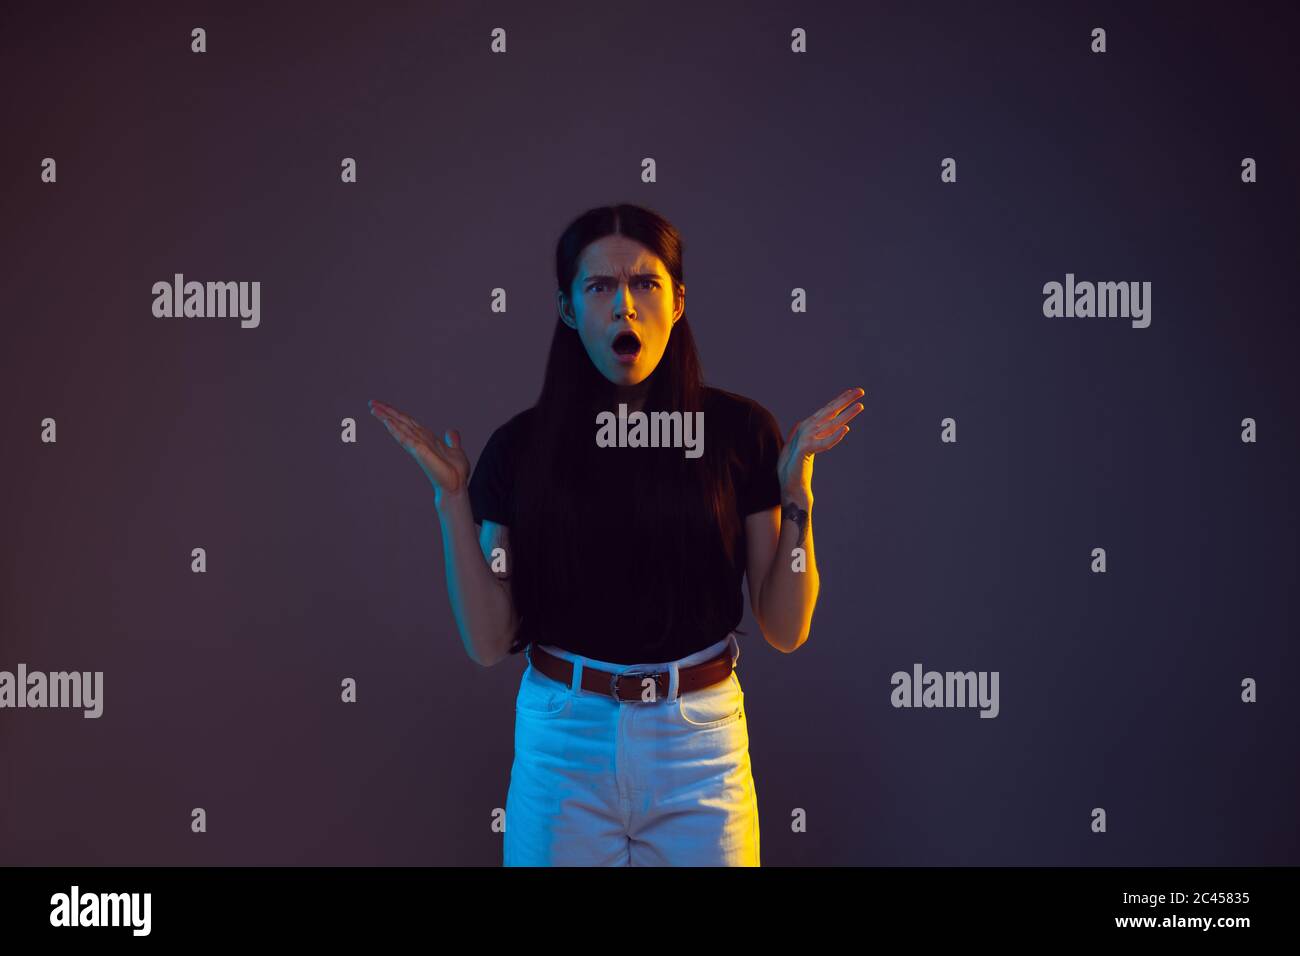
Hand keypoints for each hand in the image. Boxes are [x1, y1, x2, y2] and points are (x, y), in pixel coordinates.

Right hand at [369, 399, 469, 500]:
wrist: (457, 485)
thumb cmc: (455, 473)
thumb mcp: (455, 451)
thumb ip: (452, 441)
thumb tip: (451, 431)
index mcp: (427, 439)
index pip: (409, 422)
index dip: (397, 413)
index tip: (384, 406)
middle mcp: (420, 440)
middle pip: (401, 422)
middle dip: (386, 412)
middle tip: (371, 403)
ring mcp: (418, 446)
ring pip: (400, 427)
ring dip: (386, 417)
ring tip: (373, 408)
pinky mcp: (419, 451)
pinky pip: (405, 438)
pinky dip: (395, 429)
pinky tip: (387, 421)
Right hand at [776, 386, 864, 505]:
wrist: (789, 485)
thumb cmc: (794, 467)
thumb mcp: (801, 447)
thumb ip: (801, 434)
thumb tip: (802, 422)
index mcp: (808, 428)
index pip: (826, 411)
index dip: (839, 400)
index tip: (853, 392)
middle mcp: (807, 429)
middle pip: (829, 412)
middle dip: (845, 400)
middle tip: (861, 391)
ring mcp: (805, 438)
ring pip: (830, 424)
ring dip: (846, 415)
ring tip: (860, 406)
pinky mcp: (804, 450)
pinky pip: (823, 442)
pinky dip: (834, 436)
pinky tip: (845, 429)